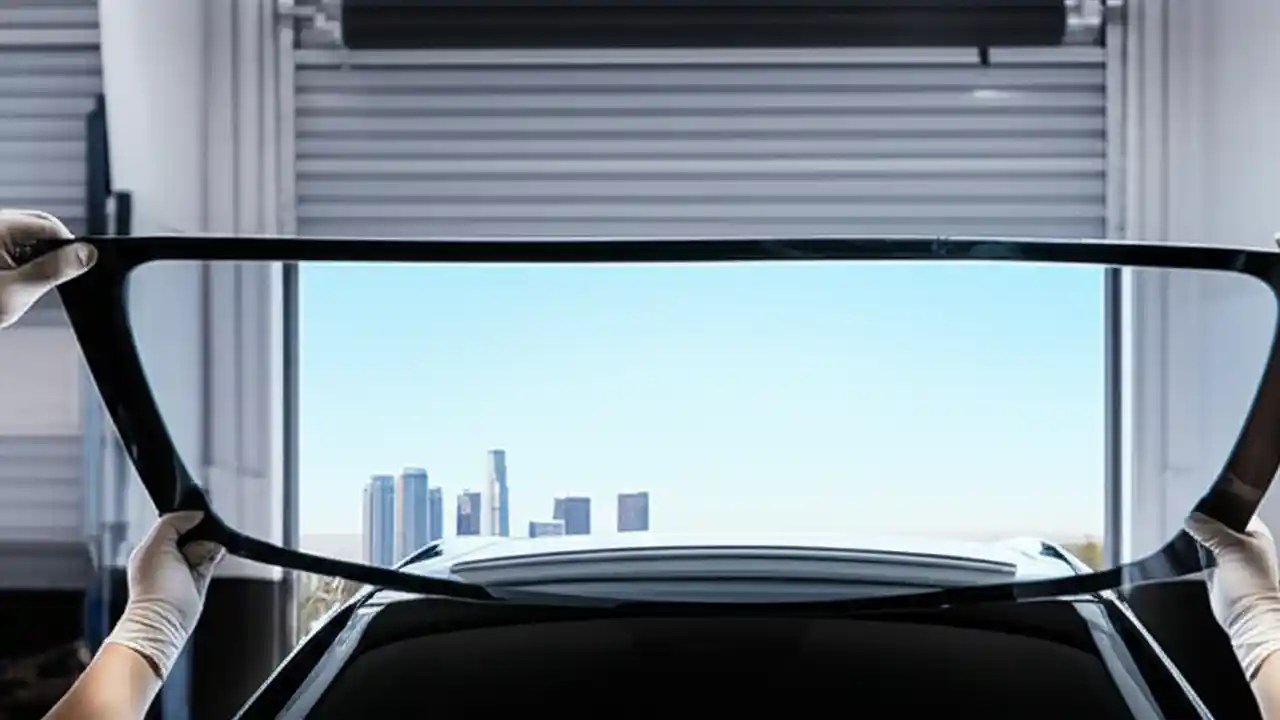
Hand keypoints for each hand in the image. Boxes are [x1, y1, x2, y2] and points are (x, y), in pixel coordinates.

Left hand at [0, 209, 96, 327]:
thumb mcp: (15, 291)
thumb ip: (53, 270)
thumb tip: (87, 254)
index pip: (49, 225)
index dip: (69, 246)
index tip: (79, 266)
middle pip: (40, 227)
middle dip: (53, 252)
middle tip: (51, 279)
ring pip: (29, 237)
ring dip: (38, 257)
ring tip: (28, 282)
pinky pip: (15, 245)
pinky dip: (23, 261)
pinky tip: (17, 280)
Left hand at [104, 512, 224, 678]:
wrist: (164, 620)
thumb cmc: (154, 588)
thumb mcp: (156, 545)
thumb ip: (172, 523)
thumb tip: (194, 514)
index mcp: (152, 546)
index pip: (173, 523)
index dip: (186, 518)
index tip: (199, 515)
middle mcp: (168, 556)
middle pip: (192, 532)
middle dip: (201, 530)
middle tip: (207, 530)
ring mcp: (184, 567)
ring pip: (204, 544)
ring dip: (210, 543)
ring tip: (210, 548)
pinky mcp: (199, 579)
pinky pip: (212, 558)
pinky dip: (217, 554)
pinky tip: (219, 553)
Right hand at [1186, 511, 1279, 680]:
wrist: (1248, 615)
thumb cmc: (1252, 583)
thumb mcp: (1232, 546)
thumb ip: (1210, 529)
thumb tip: (1192, 519)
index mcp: (1255, 534)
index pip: (1233, 511)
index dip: (1217, 508)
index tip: (1199, 507)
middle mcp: (1243, 545)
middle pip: (1217, 526)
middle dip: (1203, 526)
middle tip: (1192, 524)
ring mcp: (1229, 560)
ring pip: (1207, 542)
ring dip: (1198, 542)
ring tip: (1188, 539)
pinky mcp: (1215, 574)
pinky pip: (1199, 559)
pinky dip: (1192, 557)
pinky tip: (1185, 554)